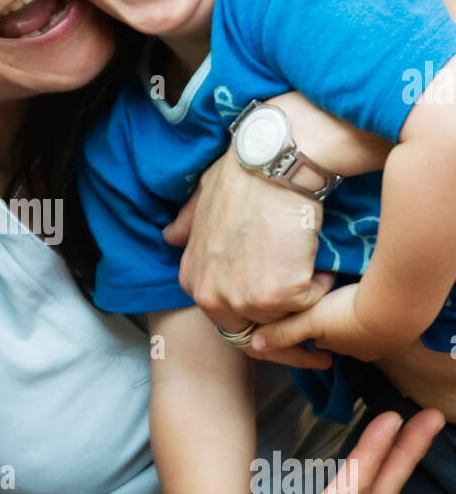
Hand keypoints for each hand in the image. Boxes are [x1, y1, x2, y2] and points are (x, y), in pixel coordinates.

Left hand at [164, 148, 335, 369]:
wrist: (273, 162)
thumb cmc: (242, 175)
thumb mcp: (201, 200)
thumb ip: (187, 225)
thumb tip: (171, 236)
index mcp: (193, 282)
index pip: (228, 322)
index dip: (257, 317)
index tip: (279, 314)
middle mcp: (213, 298)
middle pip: (257, 330)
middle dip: (284, 330)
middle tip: (309, 323)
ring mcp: (246, 299)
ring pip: (286, 317)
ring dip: (304, 296)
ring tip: (310, 264)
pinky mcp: (282, 294)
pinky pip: (310, 303)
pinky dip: (322, 284)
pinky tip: (317, 256)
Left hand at [251, 284, 411, 361]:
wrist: (396, 305)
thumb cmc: (347, 313)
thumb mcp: (310, 321)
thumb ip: (283, 331)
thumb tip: (254, 344)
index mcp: (338, 348)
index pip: (318, 340)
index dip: (310, 325)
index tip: (308, 309)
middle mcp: (363, 349)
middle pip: (341, 333)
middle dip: (333, 320)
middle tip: (328, 301)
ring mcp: (385, 339)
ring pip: (363, 324)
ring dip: (354, 311)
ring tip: (349, 294)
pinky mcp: (403, 324)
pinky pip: (383, 314)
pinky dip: (374, 304)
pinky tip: (372, 291)